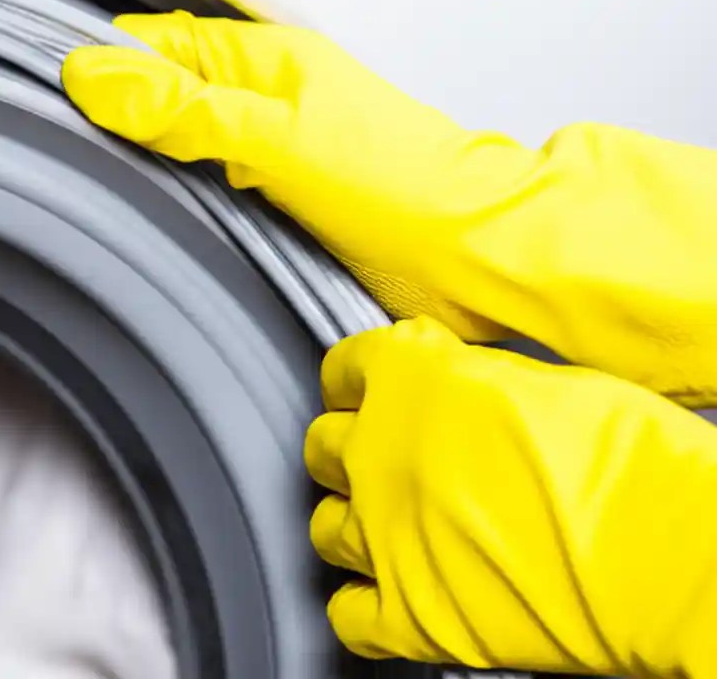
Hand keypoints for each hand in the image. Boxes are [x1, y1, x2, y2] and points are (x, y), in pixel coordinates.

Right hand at [63, 11, 716, 404]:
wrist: (471, 255)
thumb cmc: (402, 185)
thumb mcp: (277, 138)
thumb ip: (186, 110)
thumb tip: (94, 77)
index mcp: (265, 59)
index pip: (155, 43)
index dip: (100, 63)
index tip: (43, 93)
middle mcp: (262, 97)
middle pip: (161, 89)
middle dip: (109, 112)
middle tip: (49, 142)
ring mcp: (269, 148)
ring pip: (179, 139)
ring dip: (138, 157)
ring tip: (80, 177)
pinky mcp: (278, 199)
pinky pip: (205, 185)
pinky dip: (172, 194)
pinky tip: (145, 213)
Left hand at [306, 316, 716, 674]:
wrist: (661, 554)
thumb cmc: (626, 458)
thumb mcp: (542, 379)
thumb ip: (472, 384)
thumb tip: (464, 397)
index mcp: (408, 379)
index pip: (346, 368)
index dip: (360, 380)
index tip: (372, 389)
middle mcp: (376, 454)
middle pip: (322, 447)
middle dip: (351, 451)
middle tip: (388, 461)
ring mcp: (382, 538)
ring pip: (325, 528)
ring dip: (353, 525)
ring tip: (391, 529)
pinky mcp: (405, 615)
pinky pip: (347, 615)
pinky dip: (361, 608)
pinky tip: (388, 597)